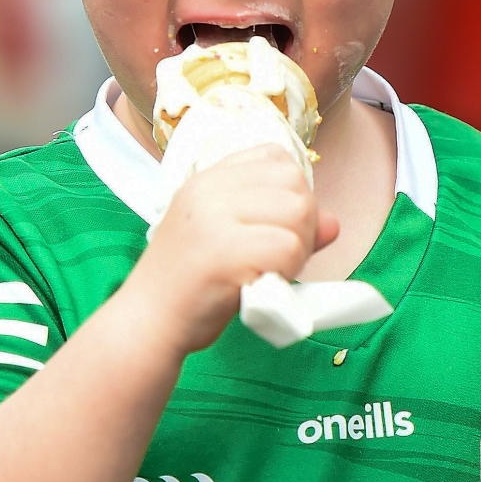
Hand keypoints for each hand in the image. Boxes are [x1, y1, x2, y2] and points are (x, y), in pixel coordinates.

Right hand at [124, 145, 338, 356]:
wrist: (147, 324)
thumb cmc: (190, 288)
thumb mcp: (231, 243)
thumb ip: (279, 225)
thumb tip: (333, 223)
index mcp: (206, 180)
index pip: (275, 157)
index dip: (291, 193)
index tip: (274, 228)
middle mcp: (208, 189)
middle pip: (295, 183)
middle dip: (302, 224)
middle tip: (278, 259)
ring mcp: (213, 217)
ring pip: (298, 212)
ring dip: (298, 248)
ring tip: (271, 271)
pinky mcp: (223, 250)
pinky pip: (287, 247)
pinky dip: (288, 270)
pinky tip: (263, 283)